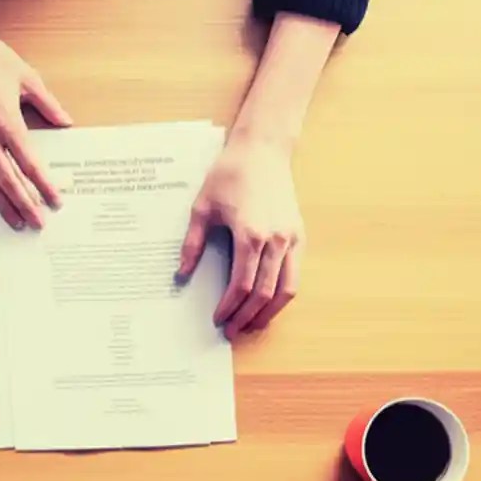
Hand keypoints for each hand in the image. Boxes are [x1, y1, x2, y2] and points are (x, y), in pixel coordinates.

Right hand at [0, 32, 71, 228]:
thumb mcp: (27, 77)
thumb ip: (47, 104)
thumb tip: (66, 122)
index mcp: (8, 122)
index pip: (29, 162)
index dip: (43, 185)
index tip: (56, 201)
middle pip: (8, 179)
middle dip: (25, 203)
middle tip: (37, 224)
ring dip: (0, 204)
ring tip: (13, 222)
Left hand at [178, 135, 304, 338]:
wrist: (262, 149)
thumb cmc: (229, 174)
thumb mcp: (201, 207)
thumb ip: (192, 245)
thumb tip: (181, 274)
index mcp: (250, 233)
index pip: (242, 284)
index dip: (230, 306)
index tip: (217, 318)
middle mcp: (276, 239)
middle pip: (265, 293)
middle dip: (247, 316)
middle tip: (232, 331)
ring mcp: (291, 238)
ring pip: (287, 289)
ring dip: (270, 312)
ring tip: (252, 325)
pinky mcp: (299, 234)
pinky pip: (295, 273)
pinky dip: (284, 294)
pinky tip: (268, 302)